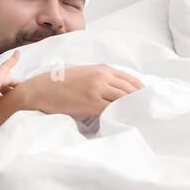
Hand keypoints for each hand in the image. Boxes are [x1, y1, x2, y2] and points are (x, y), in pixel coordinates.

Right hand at [15, 64, 143, 119]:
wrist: (40, 90)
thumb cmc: (60, 83)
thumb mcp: (84, 74)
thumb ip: (101, 79)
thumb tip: (116, 91)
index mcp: (102, 69)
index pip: (130, 79)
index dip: (141, 90)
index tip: (148, 98)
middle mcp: (103, 77)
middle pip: (130, 90)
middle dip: (141, 100)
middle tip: (149, 110)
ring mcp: (98, 90)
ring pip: (124, 99)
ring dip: (133, 108)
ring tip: (141, 117)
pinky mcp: (91, 104)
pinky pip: (112, 109)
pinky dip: (120, 114)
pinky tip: (125, 120)